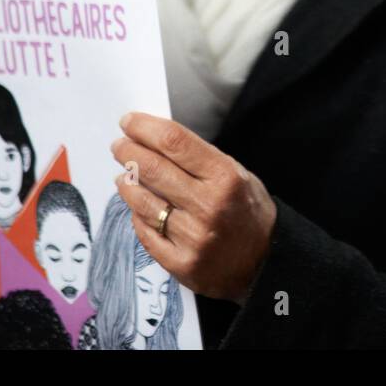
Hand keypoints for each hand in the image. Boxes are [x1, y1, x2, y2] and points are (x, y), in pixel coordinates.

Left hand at [112, 111, 276, 303]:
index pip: (175, 142)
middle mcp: (208, 206)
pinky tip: (137, 207)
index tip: (129, 122)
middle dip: (128, 152)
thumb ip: (199, 160)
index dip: (145, 128)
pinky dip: (137, 216)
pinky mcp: (182, 263)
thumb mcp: (237, 174)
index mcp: (225, 177)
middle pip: (153, 168)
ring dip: (127, 184)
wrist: (265, 260)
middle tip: (119, 146)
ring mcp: (194, 237)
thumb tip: (156, 141)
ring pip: (143, 202)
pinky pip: (146, 233)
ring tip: (124, 176)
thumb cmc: (247, 211)